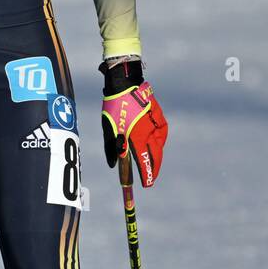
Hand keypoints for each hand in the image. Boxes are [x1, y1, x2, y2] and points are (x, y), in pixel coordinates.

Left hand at [100, 59, 167, 187]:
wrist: (126, 83)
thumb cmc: (113, 106)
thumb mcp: (108, 129)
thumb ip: (111, 148)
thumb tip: (113, 164)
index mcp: (137, 136)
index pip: (144, 161)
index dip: (146, 175)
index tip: (146, 185)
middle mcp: (149, 132)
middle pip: (154, 156)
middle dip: (153, 169)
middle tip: (150, 179)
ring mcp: (156, 125)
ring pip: (158, 146)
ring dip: (154, 155)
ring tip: (151, 164)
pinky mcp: (159, 118)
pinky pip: (159, 135)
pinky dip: (156, 142)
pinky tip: (152, 146)